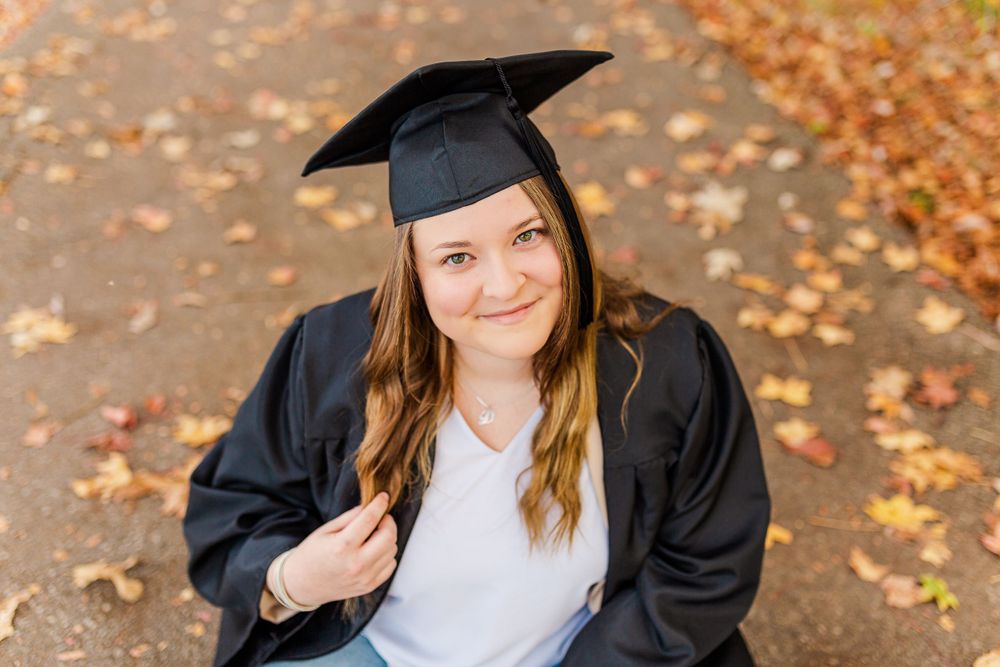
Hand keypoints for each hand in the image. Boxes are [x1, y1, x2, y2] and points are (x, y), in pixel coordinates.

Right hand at [280, 492, 397, 606]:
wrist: (302, 585)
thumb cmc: (311, 555)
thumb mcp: (325, 530)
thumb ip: (349, 517)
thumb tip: (369, 506)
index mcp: (342, 546)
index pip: (370, 519)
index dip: (379, 504)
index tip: (383, 497)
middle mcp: (356, 563)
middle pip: (388, 536)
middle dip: (388, 521)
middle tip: (381, 517)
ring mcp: (364, 577)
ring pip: (392, 550)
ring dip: (388, 537)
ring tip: (375, 535)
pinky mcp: (369, 586)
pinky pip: (390, 565)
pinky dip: (387, 554)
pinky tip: (375, 550)